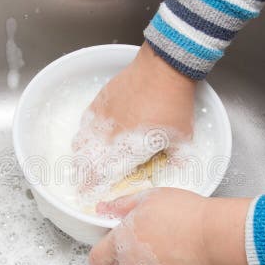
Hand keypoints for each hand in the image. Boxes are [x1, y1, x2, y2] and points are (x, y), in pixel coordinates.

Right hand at [72, 42, 196, 192]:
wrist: (164, 68)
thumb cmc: (174, 103)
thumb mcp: (183, 138)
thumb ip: (178, 158)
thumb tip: (178, 168)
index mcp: (128, 151)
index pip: (103, 176)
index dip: (92, 188)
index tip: (86, 195)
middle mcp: (109, 137)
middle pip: (86, 162)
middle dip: (82, 176)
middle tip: (81, 183)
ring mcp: (102, 118)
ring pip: (81, 143)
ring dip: (80, 157)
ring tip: (82, 163)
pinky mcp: (100, 102)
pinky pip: (85, 123)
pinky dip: (85, 134)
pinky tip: (88, 136)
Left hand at [89, 188, 251, 264]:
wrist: (215, 238)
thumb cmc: (187, 216)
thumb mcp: (150, 198)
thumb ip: (122, 205)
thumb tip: (104, 208)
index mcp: (122, 242)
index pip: (97, 258)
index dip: (101, 256)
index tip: (106, 255)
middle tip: (143, 252)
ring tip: (164, 259)